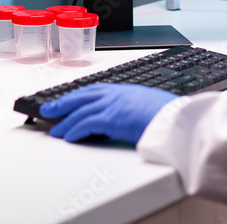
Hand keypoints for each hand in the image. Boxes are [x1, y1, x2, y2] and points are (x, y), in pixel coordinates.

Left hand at [40, 84, 177, 144]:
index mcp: (125, 90)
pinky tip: (68, 136)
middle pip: (82, 96)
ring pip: (81, 111)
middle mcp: (117, 94)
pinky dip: (75, 130)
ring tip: (54, 129)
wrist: (177, 120)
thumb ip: (134, 109)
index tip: (68, 100)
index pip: (95, 90)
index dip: (79, 96)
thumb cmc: (169, 116)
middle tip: (49, 109)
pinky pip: (87, 123)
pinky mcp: (112, 119)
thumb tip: (127, 119)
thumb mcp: (148, 106)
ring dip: (65, 121)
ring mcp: (113, 105)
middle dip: (63, 103)